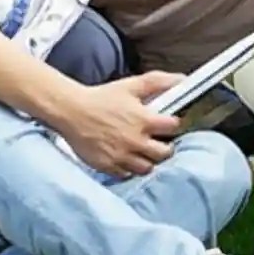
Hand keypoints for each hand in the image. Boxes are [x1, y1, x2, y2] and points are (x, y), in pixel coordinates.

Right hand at [54, 71, 183, 177]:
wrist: (71, 111)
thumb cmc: (102, 98)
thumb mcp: (132, 85)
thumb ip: (158, 82)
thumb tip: (182, 79)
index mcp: (144, 120)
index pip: (174, 127)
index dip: (174, 125)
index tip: (169, 125)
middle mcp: (135, 141)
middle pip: (164, 153)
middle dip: (165, 147)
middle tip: (159, 142)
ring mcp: (121, 155)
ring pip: (147, 168)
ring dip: (148, 160)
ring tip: (143, 152)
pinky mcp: (108, 166)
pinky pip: (127, 175)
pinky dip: (129, 169)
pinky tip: (127, 159)